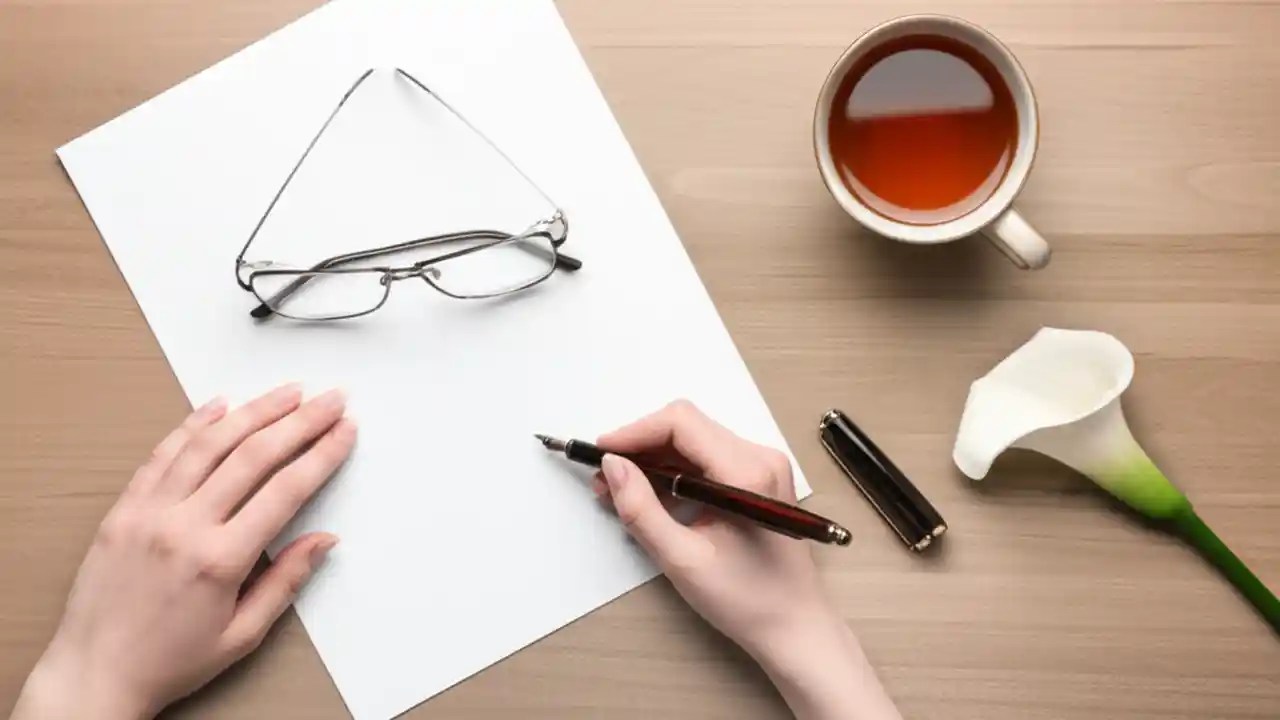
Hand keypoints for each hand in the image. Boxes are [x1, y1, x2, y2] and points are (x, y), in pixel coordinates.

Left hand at [11, 384, 355, 719]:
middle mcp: (183, 527)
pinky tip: (221, 406)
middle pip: (255, 455)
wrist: (95, 674)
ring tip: (287, 392)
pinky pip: (163, 454)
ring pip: (210, 444)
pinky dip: (194, 424)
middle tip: (330, 400)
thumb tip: (323, 541)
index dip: (322, 454)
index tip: (344, 431)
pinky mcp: (123, 509)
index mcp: (220, 561)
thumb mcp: (243, 634)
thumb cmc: (168, 661)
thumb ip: (286, 581)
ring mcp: (149, 513)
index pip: (286, 490)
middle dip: (301, 421)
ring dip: (255, 411)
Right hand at [596, 400, 900, 719]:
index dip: (635, 432)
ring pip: (695, 441)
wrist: (795, 626)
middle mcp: (761, 457)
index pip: (682, 423)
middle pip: (688, 427)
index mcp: (748, 472)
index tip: (600, 453)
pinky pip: (708, 459)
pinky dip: (675, 471)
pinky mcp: (759, 479)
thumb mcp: (682, 559)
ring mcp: (763, 466)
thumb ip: (641, 509)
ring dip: (655, 459)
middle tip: (605, 476)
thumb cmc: (748, 600)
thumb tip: (612, 465)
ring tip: (620, 489)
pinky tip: (650, 495)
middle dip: (641, 446)